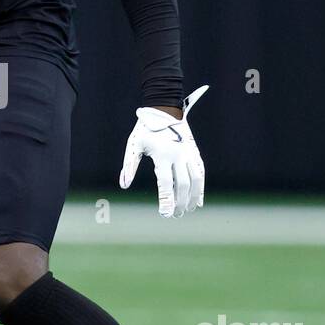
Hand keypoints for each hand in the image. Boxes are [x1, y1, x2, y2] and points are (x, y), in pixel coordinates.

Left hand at [119, 85, 207, 217]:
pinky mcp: (194, 152)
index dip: (166, 200)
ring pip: (195, 180)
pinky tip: (198, 200)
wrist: (165, 110)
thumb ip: (129, 166)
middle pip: (183, 185)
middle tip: (174, 215)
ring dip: (192, 198)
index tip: (164, 214)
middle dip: (179, 203)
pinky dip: (201, 188)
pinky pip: (200, 173)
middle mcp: (178, 155)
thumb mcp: (134, 145)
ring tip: (187, 210)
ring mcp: (188, 154)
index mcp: (162, 155)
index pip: (166, 183)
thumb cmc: (145, 129)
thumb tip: (124, 185)